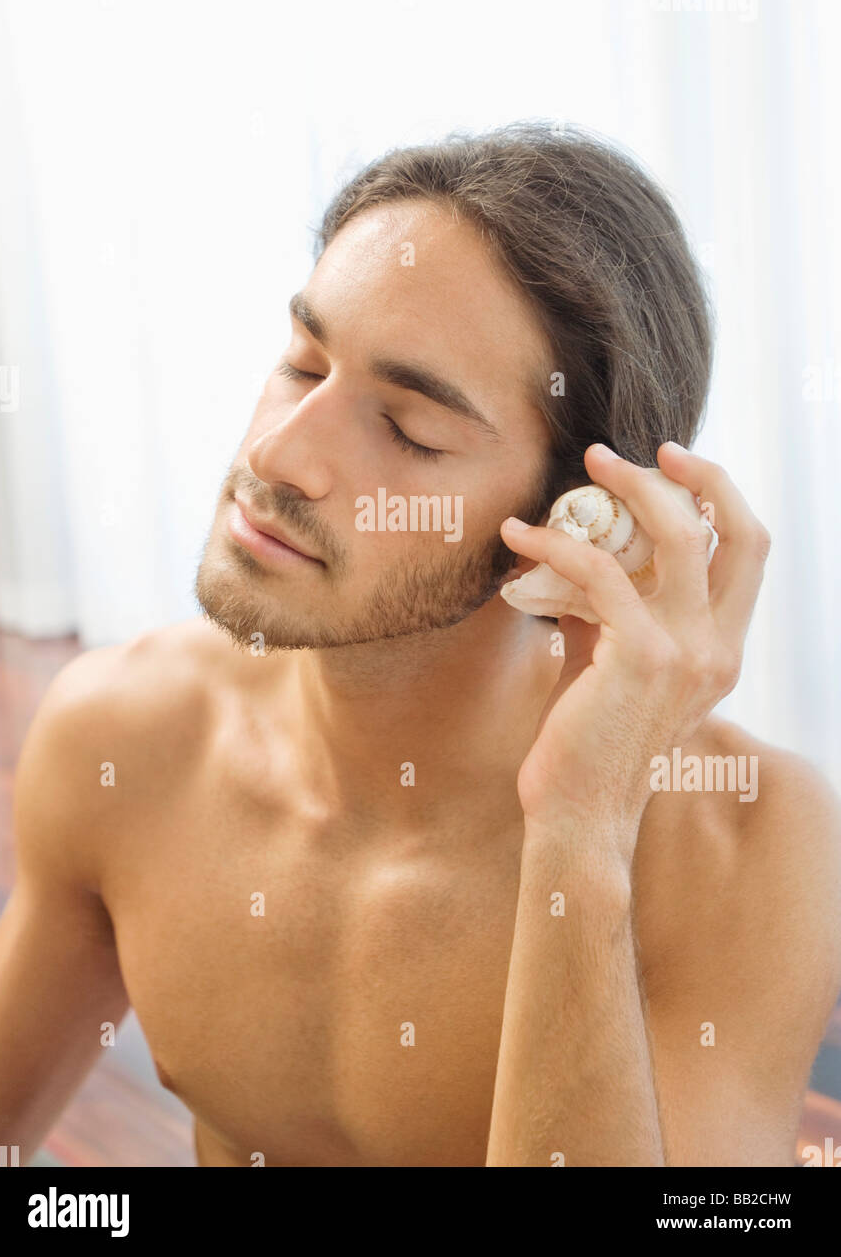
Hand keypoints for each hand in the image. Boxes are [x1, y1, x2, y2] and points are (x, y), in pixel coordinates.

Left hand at [500, 442, 770, 856]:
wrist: (577, 813)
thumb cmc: (586, 742)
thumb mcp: (612, 664)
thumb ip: (611, 610)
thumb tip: (577, 549)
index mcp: (722, 651)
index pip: (748, 553)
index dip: (719, 498)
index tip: (670, 467)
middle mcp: (719, 649)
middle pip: (742, 532)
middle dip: (695, 475)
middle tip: (630, 454)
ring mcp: (688, 652)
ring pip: (679, 534)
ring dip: (627, 489)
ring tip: (582, 470)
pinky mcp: (640, 654)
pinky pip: (600, 570)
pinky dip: (555, 543)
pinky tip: (518, 536)